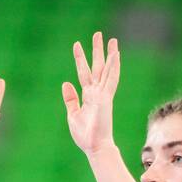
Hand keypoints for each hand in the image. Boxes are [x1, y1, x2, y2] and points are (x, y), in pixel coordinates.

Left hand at [62, 32, 119, 155]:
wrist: (94, 146)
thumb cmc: (84, 135)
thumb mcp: (72, 115)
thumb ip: (70, 99)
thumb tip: (65, 83)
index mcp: (88, 96)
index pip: (84, 73)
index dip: (80, 59)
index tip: (77, 45)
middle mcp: (97, 92)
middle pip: (97, 67)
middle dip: (97, 50)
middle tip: (98, 34)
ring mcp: (103, 94)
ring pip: (107, 70)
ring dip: (109, 54)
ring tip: (111, 39)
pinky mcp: (106, 98)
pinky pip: (111, 79)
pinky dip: (114, 66)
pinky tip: (115, 54)